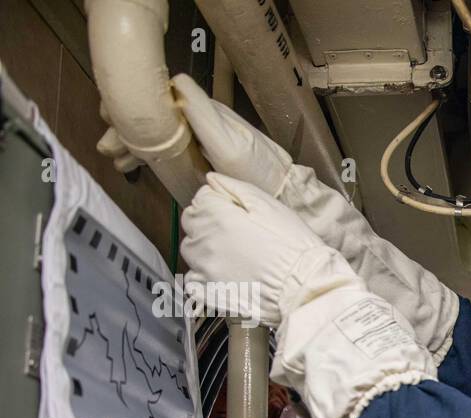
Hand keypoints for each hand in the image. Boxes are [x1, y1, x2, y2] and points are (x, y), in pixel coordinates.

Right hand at [97, 75, 290, 196]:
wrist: (277, 193)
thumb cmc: (256, 169)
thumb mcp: (227, 144)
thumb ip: (203, 115)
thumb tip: (176, 85)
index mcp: (201, 111)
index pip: (159, 95)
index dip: (135, 101)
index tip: (114, 115)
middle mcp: (196, 120)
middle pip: (153, 115)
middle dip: (127, 127)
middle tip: (108, 146)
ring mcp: (196, 137)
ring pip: (155, 132)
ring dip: (131, 142)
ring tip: (114, 158)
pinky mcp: (197, 155)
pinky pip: (164, 148)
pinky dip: (144, 154)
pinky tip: (130, 164)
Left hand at [180, 173, 358, 326]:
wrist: (303, 288)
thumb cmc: (292, 245)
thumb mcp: (270, 206)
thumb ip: (235, 189)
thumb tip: (212, 180)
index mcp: (215, 216)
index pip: (200, 199)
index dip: (219, 203)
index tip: (237, 212)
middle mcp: (202, 241)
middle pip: (192, 224)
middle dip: (208, 224)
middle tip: (237, 234)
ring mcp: (202, 269)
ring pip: (191, 251)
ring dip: (204, 249)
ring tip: (232, 256)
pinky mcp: (208, 293)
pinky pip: (194, 280)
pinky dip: (204, 276)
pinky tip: (225, 276)